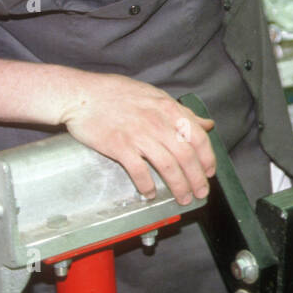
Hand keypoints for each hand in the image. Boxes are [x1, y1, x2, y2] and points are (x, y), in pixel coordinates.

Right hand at [59, 73, 216, 204]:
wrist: (83, 96)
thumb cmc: (118, 94)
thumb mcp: (156, 96)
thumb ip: (182, 113)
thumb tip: (207, 124)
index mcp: (168, 109)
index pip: (198, 137)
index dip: (207, 157)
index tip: (209, 172)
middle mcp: (157, 122)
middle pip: (186, 156)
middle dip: (197, 178)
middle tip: (200, 193)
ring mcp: (138, 135)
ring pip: (167, 166)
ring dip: (178, 186)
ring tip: (182, 198)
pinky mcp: (119, 147)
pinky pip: (139, 171)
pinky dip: (147, 185)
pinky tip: (150, 194)